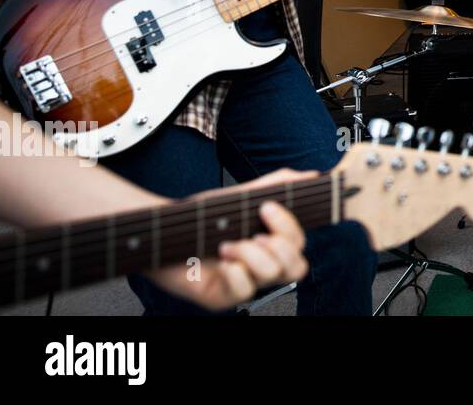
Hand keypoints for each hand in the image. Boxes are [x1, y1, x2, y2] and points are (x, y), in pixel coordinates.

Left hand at [150, 169, 312, 309]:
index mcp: (270, 244)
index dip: (290, 227)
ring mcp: (243, 283)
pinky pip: (243, 291)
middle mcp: (261, 266)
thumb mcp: (241, 197)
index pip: (299, 243)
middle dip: (281, 246)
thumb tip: (309, 176)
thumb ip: (275, 185)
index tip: (267, 207)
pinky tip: (221, 261)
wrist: (163, 230)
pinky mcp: (222, 297)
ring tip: (228, 244)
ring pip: (271, 276)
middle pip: (297, 267)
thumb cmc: (202, 217)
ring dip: (251, 255)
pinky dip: (234, 272)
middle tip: (256, 234)